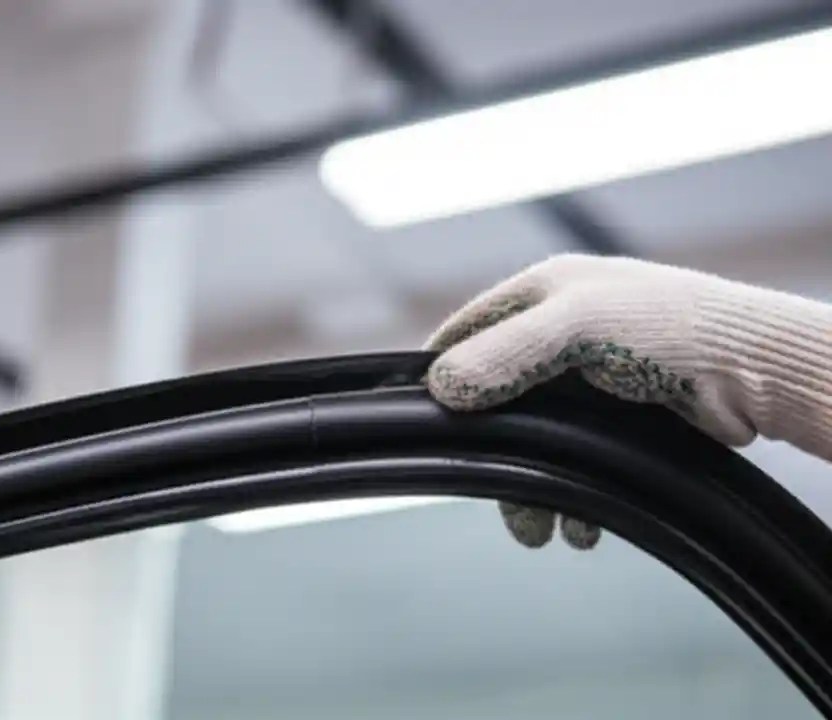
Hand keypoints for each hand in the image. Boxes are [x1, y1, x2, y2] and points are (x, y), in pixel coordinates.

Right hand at [425, 254, 831, 548]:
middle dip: (495, 452)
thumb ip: (505, 353)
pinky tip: (580, 525)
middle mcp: (560, 329)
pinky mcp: (617, 413)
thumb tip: (441, 387)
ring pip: (534, 436)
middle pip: (498, 397)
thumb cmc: (672, 330)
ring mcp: (589, 373)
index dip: (441, 373)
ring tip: (543, 529)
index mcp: (543, 291)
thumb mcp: (575, 327)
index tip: (423, 420)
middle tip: (496, 499)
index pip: (466, 331)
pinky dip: (569, 492)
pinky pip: (571, 456)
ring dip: (533, 486)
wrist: (757, 372)